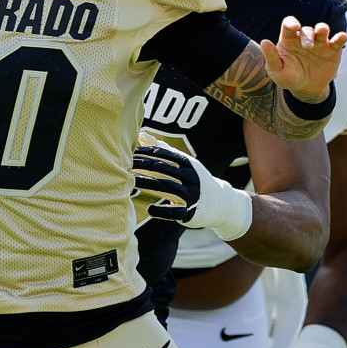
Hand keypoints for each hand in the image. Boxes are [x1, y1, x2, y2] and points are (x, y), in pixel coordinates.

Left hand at [131, 135, 251, 240]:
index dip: (145, 153)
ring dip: (147, 184)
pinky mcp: (190, 213)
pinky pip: (174, 212)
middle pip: (162, 169)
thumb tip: (142, 134)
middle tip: (125, 165)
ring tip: (131, 181)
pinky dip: (162, 211)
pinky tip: (150, 209)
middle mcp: (190, 178)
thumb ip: (163, 149)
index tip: (129, 152)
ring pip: (166, 187)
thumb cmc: (194, 179)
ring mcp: (191, 195)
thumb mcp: (184, 163)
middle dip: (143, 166)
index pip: (164, 154)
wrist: (221, 203)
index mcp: (187, 164)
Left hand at [260, 16, 346, 98]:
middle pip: (307, 30)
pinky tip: (342, 37)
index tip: (294, 26)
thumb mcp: (276, 70)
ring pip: (322, 29)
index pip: (289, 25)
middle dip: (308, 36)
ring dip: (322, 28)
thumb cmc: (288, 77)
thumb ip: (271, 57)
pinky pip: (337, 41)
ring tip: (322, 32)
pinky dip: (341, 37)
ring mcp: (319, 43)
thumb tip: (264, 42)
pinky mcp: (332, 50)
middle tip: (308, 47)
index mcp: (289, 40)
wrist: (306, 89)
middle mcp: (304, 38)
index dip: (291, 22)